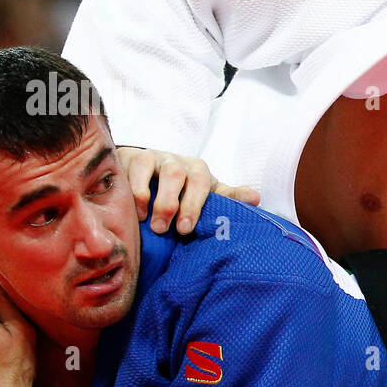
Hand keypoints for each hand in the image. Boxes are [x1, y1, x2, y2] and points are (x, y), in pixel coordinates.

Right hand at [117, 146, 260, 235]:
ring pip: (150, 167)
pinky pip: (130, 168)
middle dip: (170, 203)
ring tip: (147, 222)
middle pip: (176, 175)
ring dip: (149, 195)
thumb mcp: (206, 194)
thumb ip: (228, 197)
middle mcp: (176, 161)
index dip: (194, 205)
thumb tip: (256, 198)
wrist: (148, 171)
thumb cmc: (183, 189)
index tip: (185, 229)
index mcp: (198, 171)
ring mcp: (153, 157)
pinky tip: (132, 209)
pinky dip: (131, 188)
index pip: (201, 183)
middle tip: (163, 230)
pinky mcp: (130, 157)